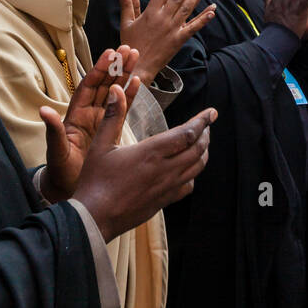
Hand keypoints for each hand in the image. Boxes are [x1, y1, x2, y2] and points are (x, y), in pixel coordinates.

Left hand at [39, 47, 139, 202]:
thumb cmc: (60, 170)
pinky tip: (138, 81)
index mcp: (75, 115)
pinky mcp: (112, 129)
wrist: (69, 189)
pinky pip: (122, 107)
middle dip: (115, 66)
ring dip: (124, 74)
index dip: (99, 69)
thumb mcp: (57, 150)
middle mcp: (89, 114)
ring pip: (114, 91)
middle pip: (104, 84)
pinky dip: (130, 94)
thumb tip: (44, 111)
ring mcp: (101, 120)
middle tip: (128, 49)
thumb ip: (54, 131)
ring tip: (135, 57)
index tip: (110, 54)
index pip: (89, 86)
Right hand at [75, 108, 217, 241]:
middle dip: (206, 134)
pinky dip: (193, 174)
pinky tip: (188, 170)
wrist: (94, 218)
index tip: (212, 112)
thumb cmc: (95, 180)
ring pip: (196, 168)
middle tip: (207, 124)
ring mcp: (166, 187)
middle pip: (197, 149)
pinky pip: (188, 186)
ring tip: (202, 142)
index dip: (202, 121)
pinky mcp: (164, 201)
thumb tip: (116, 90)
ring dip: (203, 152)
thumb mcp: (100, 145)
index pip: (187, 134)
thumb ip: (112, 116)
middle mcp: (164, 170)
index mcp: (151, 152)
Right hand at [117, 0, 215, 85]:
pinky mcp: (179, 40)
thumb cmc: (131, 44)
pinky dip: (204, 19)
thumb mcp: (126, 24)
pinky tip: (212, 9)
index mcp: (149, 13)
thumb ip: (128, 5)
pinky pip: (194, 27)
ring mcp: (172, 29)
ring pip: (186, 9)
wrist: (138, 65)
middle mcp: (162, 19)